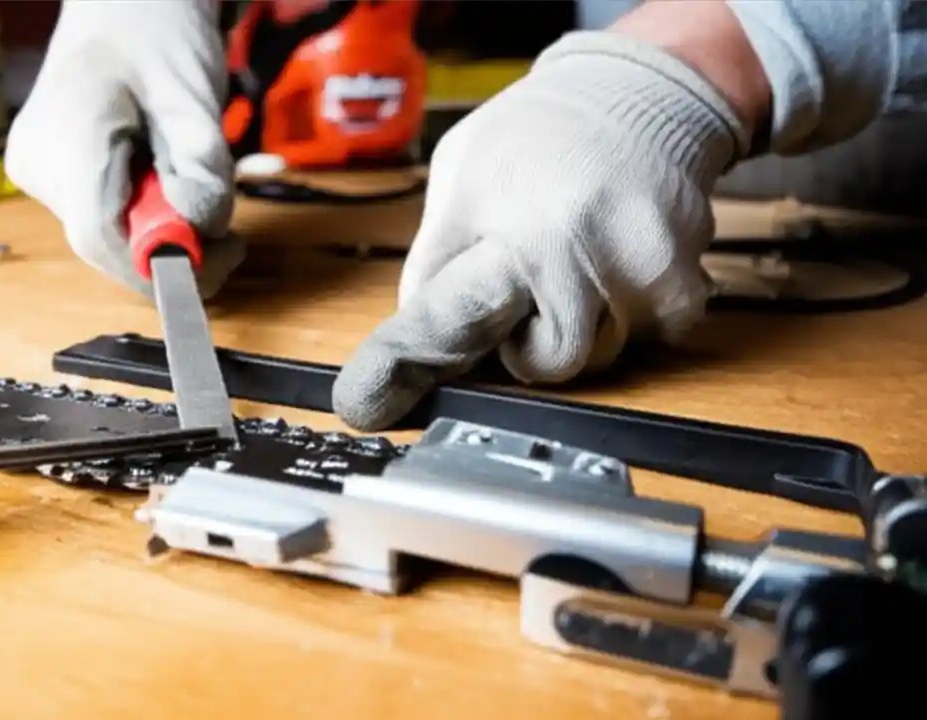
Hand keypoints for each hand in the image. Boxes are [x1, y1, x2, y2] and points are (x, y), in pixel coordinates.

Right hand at [5, 0, 243, 298]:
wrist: (122, 3)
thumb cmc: (157, 30)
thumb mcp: (195, 96)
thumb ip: (204, 168)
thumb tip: (204, 232)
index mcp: (66, 135)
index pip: (100, 236)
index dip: (160, 263)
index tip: (220, 258)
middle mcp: (38, 165)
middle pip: (108, 245)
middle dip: (174, 248)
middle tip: (229, 234)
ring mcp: (38, 175)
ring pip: (110, 240)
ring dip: (164, 231)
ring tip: (190, 182)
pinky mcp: (49, 181)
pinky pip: (106, 223)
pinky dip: (147, 218)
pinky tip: (162, 179)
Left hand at [332, 31, 752, 430]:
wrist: (643, 89)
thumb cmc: (540, 132)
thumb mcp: (462, 171)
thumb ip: (440, 249)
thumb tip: (420, 324)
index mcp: (490, 207)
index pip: (445, 304)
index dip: (405, 360)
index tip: (365, 404)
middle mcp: (559, 236)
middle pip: (541, 361)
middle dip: (534, 345)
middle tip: (536, 289)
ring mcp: (625, 258)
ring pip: (599, 354)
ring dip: (588, 323)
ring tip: (582, 256)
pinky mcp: (679, 275)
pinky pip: (651, 336)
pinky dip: (639, 310)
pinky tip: (622, 256)